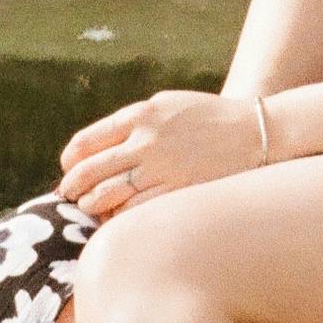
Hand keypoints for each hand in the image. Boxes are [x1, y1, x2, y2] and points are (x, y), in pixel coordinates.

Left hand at [56, 89, 264, 218]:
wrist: (254, 131)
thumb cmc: (207, 117)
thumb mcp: (165, 104)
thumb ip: (132, 123)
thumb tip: (95, 148)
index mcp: (140, 115)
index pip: (85, 142)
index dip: (70, 161)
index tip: (68, 169)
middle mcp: (146, 141)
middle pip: (89, 171)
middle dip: (73, 187)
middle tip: (69, 195)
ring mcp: (162, 168)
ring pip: (107, 195)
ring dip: (91, 205)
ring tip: (90, 207)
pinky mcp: (178, 191)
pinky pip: (135, 211)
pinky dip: (119, 217)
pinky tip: (117, 218)